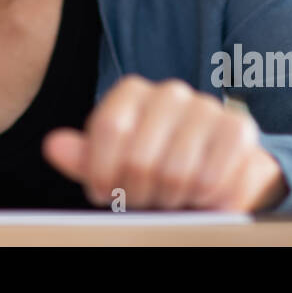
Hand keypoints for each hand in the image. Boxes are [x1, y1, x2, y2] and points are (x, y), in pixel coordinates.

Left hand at [42, 75, 286, 211]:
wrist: (215, 176)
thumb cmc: (155, 170)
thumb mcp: (114, 167)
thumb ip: (85, 159)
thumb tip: (53, 146)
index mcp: (133, 93)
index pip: (109, 128)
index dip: (103, 172)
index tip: (104, 193)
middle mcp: (171, 92)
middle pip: (140, 157)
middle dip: (138, 194)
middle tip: (144, 200)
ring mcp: (207, 108)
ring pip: (176, 172)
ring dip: (172, 200)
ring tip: (172, 198)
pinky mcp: (238, 130)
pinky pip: (211, 177)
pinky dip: (203, 198)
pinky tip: (201, 195)